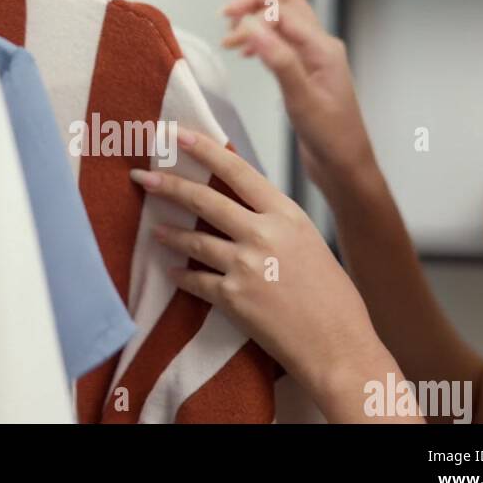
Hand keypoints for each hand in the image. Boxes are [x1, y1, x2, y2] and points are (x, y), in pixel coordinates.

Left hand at [129, 129, 393, 405]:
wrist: (338, 347)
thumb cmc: (333, 299)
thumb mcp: (309, 244)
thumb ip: (276, 224)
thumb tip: (245, 211)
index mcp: (287, 215)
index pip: (238, 171)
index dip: (205, 150)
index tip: (180, 136)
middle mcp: (264, 234)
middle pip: (205, 200)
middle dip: (169, 185)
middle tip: (143, 176)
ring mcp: (245, 265)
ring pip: (194, 240)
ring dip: (169, 233)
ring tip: (154, 229)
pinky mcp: (232, 297)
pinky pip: (195, 280)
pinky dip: (181, 275)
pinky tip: (171, 271)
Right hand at [222, 0, 377, 198]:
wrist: (345, 166)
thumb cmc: (332, 139)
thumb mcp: (301, 100)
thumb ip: (278, 61)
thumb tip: (254, 27)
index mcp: (322, 49)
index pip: (283, 9)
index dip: (252, 8)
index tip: (226, 21)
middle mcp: (320, 48)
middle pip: (285, 4)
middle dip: (254, 4)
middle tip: (226, 17)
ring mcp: (313, 60)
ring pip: (281, 24)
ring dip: (255, 23)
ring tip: (228, 40)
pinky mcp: (304, 73)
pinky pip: (281, 44)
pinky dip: (260, 41)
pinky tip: (245, 54)